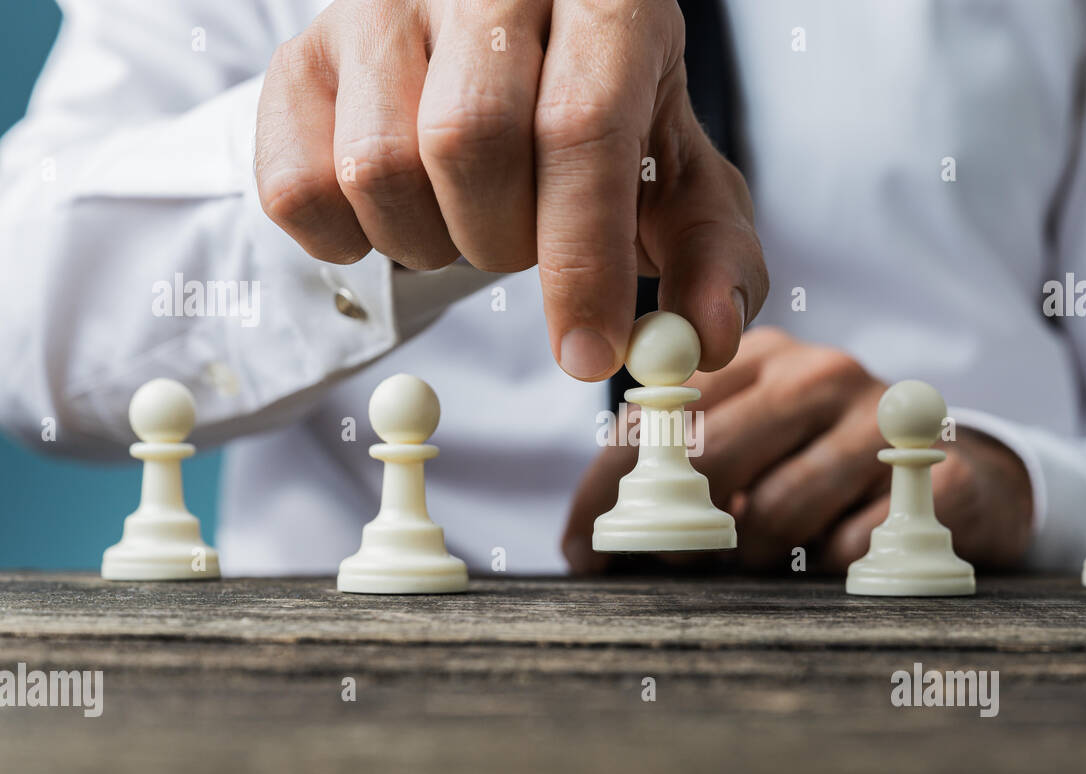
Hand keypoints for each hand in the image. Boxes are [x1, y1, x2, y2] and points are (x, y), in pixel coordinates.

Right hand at [254, 0, 767, 379]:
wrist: (508, 57)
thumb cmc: (609, 124)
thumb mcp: (680, 182)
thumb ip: (712, 258)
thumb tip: (709, 339)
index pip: (579, 126)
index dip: (582, 258)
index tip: (588, 353)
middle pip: (469, 141)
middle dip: (502, 242)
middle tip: (520, 247)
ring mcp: (377, 5)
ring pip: (378, 168)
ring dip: (429, 243)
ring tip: (466, 220)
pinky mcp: (301, 54)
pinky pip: (297, 188)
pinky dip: (351, 243)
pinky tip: (404, 216)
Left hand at [562, 327, 1033, 571]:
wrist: (963, 477)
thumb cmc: (826, 472)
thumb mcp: (753, 451)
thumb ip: (678, 473)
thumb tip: (588, 545)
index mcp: (760, 356)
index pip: (658, 415)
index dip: (609, 488)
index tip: (581, 551)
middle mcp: (819, 372)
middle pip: (711, 456)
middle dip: (672, 528)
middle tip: (667, 565)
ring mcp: (881, 418)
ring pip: (773, 511)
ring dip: (753, 555)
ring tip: (765, 557)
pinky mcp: (938, 470)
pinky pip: (849, 546)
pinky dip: (827, 567)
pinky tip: (834, 560)